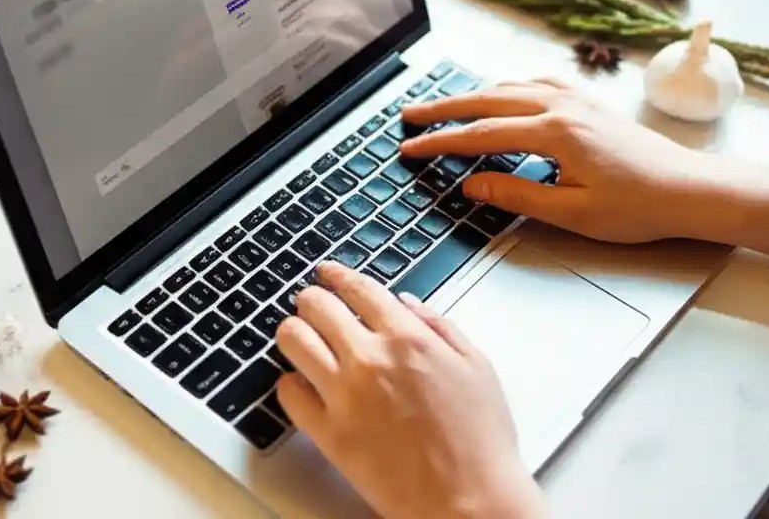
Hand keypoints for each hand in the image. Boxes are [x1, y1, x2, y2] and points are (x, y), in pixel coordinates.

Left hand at [276, 262, 547, 518]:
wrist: (468, 501)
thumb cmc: (480, 441)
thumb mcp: (477, 367)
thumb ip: (440, 326)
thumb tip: (407, 303)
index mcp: (408, 337)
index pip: (358, 288)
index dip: (337, 274)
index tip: (328, 272)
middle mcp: (370, 358)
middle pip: (316, 306)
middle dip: (311, 299)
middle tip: (312, 304)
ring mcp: (344, 395)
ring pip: (292, 340)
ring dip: (294, 331)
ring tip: (300, 337)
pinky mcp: (328, 433)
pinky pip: (287, 394)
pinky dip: (291, 383)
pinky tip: (303, 384)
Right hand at [400, 78, 709, 243]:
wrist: (691, 190)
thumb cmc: (640, 205)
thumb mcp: (571, 213)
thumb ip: (516, 196)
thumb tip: (472, 185)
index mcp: (555, 133)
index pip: (480, 135)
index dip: (440, 143)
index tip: (410, 149)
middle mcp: (563, 107)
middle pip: (487, 101)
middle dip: (444, 108)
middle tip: (410, 115)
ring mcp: (578, 101)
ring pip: (511, 88)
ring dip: (473, 96)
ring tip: (444, 107)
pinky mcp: (590, 105)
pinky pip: (537, 86)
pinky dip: (508, 89)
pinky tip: (502, 95)